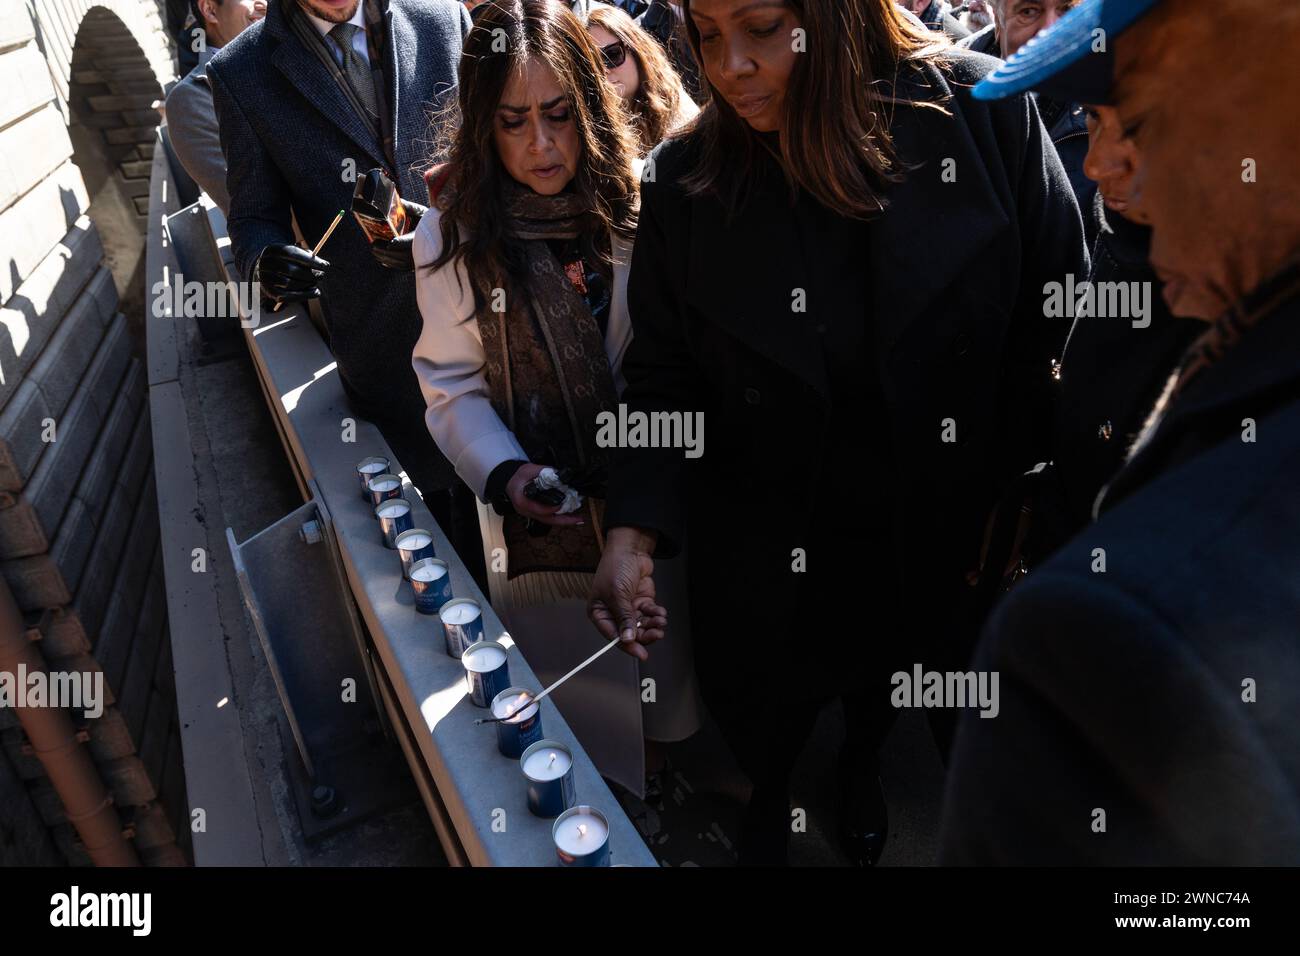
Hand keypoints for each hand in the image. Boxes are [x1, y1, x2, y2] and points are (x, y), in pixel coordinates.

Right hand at [253, 243, 327, 303]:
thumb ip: (307, 257)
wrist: (266, 272)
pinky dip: (305, 295)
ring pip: (290, 284)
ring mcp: (266, 279)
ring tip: (316, 283)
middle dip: (310, 274)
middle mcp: (266, 264)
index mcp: (272, 250)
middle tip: (321, 276)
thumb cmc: (286, 261)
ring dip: (307, 285)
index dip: (310, 260)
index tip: (325, 265)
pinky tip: (315, 293)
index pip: (292, 253)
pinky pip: (288, 297)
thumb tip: (323, 264)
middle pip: (291, 270)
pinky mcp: (270, 292)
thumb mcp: (293, 255)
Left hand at [371, 199, 428, 270]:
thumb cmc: (428, 221)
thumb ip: (409, 207)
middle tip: (374, 245)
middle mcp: (424, 251)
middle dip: (387, 252)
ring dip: (386, 258)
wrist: (437, 233)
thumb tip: (396, 202)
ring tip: (374, 250)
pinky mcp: (416, 265)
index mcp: (426, 237)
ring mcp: (420, 260)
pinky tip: (381, 259)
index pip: (413, 242)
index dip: (402, 243)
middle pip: (404, 255)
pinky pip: (402, 267)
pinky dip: (391, 264)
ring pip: (401, 263)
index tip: (391, 242)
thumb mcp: (421, 212)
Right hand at [506, 463, 585, 526]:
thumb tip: (559, 474)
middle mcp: (525, 511)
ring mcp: (530, 514)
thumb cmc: (519, 476)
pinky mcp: (535, 514)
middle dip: (564, 520)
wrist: (510, 482)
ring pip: (548, 520)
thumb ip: (543, 471)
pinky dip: (559, 517)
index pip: (538, 509)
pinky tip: (570, 515)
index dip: (551, 508)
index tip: (563, 504)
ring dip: (564, 520)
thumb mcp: (529, 469)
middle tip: (578, 519)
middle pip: (546, 519)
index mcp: (522, 501)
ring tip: (578, 518)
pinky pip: (548, 518)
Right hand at [588, 527, 665, 661]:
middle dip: (645, 635)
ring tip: (660, 620)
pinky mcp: (641, 602)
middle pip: (630, 633)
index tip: (641, 653)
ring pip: (642, 626)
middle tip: (657, 634)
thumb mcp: (617, 594)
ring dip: (653, 625)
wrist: (631, 548)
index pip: (613, 635)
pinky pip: (649, 615)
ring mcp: (628, 608)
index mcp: (599, 612)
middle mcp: (614, 613)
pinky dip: (656, 615)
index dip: (627, 645)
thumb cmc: (615, 567)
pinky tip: (660, 612)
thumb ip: (623, 617)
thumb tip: (627, 638)